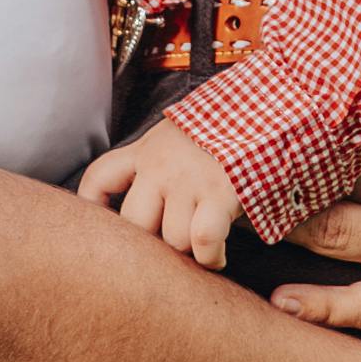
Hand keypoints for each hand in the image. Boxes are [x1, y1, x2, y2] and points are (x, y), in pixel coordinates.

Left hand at [76, 118, 245, 265]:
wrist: (268, 103)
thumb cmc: (230, 123)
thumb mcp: (183, 131)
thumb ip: (163, 157)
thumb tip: (151, 197)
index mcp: (147, 150)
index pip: (100, 178)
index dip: (92, 207)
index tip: (100, 227)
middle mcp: (160, 166)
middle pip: (134, 224)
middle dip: (152, 243)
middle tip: (171, 247)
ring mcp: (188, 181)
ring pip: (172, 238)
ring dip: (188, 251)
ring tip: (202, 249)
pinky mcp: (219, 196)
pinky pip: (202, 242)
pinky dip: (210, 258)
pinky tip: (216, 258)